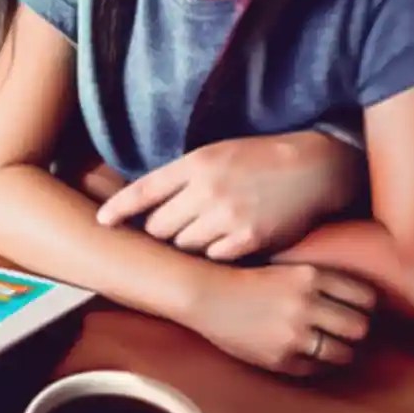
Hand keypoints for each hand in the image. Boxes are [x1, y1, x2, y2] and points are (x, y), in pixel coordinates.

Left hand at [95, 131, 361, 260]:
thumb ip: (179, 177)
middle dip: (161, 231)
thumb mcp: (213, 154)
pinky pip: (212, 258)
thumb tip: (143, 204)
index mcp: (194, 164)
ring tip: (203, 233)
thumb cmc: (257, 160)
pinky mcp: (248, 239)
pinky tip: (226, 241)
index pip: (142, 190)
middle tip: (174, 228)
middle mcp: (206, 190)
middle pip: (158, 228)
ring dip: (186, 245)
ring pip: (182, 246)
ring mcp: (227, 216)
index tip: (100, 222)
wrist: (313, 168)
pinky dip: (214, 254)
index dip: (116, 208)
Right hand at [190, 264, 377, 375]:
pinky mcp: (280, 357)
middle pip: (360, 327)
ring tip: (330, 347)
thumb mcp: (290, 270)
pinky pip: (316, 368)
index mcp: (310, 277)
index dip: (366, 307)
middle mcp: (305, 305)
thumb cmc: (248, 280)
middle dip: (356, 331)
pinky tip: (307, 354)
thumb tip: (366, 305)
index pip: (366, 298)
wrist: (206, 296)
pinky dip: (317, 363)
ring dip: (341, 351)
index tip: (358, 310)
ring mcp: (293, 334)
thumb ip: (324, 283)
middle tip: (346, 331)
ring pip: (343, 353)